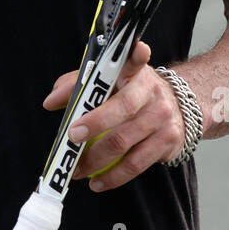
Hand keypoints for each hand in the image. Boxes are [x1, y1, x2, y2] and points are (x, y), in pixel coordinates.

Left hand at [42, 39, 184, 190]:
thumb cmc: (132, 92)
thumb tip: (50, 102)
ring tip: (77, 170)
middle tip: (71, 137)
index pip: (135, 60)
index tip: (137, 47)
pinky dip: (113, 176)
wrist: (178, 106)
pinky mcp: (167, 142)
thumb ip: (78, 85)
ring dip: (95, 160)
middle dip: (94, 124)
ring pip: (124, 142)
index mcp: (135, 72)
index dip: (136, 54)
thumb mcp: (109, 81)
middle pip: (122, 107)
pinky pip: (135, 164)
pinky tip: (97, 182)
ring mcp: (162, 118)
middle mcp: (152, 92)